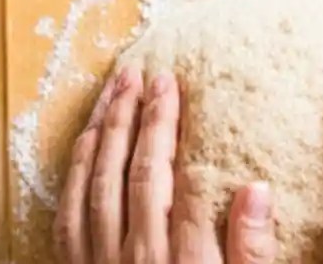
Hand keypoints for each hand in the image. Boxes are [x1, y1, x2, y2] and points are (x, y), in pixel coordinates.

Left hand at [54, 67, 277, 262]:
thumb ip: (251, 254)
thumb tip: (254, 190)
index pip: (173, 180)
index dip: (170, 127)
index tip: (174, 87)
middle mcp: (134, 261)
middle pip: (133, 174)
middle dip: (140, 119)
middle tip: (148, 76)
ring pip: (95, 184)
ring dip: (105, 132)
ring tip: (116, 90)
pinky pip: (68, 213)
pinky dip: (75, 171)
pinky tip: (87, 141)